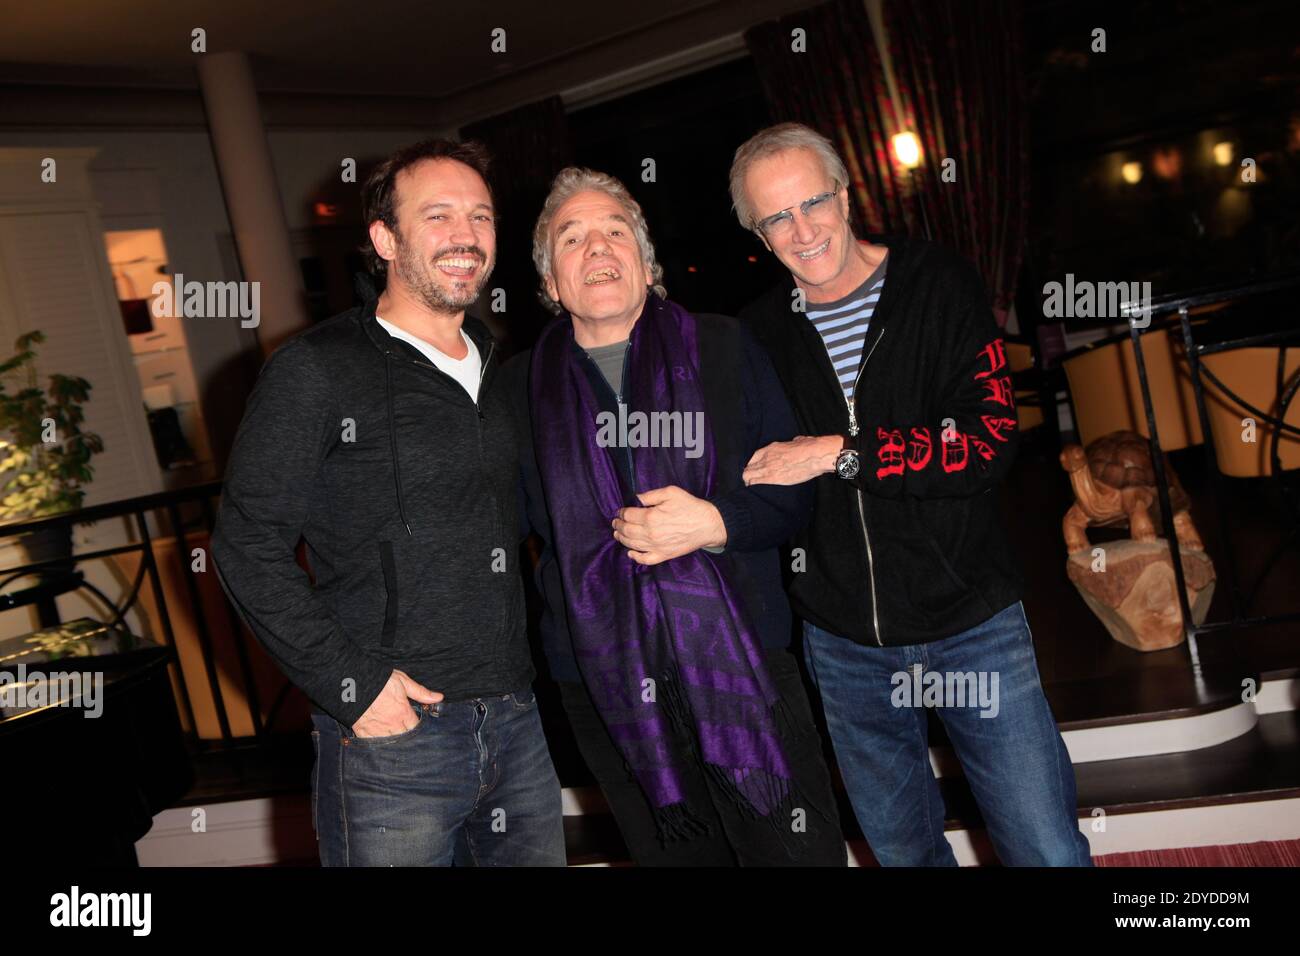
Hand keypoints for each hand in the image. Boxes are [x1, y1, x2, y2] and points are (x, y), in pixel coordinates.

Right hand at [352, 669, 442, 737]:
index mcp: (403, 712)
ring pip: (392, 743)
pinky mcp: (364, 733)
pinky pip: (375, 745)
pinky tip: (383, 743)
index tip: (418, 725)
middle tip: (409, 734)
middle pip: (405, 738)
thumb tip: (439, 697)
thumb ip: (421, 692)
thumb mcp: (402, 681)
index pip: (416, 727)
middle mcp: (392, 724)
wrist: (352, 683)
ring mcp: (377, 730)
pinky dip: (380, 745)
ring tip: (397, 739)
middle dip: (408, 737)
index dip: (418, 728)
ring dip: (396, 742)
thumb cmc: (378, 681)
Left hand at [612, 485, 726, 565]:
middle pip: (627, 531)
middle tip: (615, 522)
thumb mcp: (670, 492)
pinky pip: (646, 559)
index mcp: (651, 516)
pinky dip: (636, 557)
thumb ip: (650, 495)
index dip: (622, 512)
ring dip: (622, 539)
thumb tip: (636, 498)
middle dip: (618, 525)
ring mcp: (656, 546)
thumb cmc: (690, 506)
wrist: (708, 524)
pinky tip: (631, 553)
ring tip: (618, 534)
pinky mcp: (664, 555)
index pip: (628, 515)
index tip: (620, 511)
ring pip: (632, 545)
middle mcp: (650, 533)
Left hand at [743, 435, 841, 485]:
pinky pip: (756, 483)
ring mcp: (767, 468)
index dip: (752, 465)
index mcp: (771, 448)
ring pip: (748, 476)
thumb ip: (792, 444)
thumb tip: (796, 442)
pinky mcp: (772, 478)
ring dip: (749, 481)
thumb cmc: (809, 447)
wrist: (813, 455)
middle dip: (748, 474)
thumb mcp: (797, 441)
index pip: (753, 457)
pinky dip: (753, 487)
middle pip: (748, 467)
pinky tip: (754, 490)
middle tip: (751, 480)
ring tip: (751, 487)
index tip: (754, 469)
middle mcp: (766, 458)